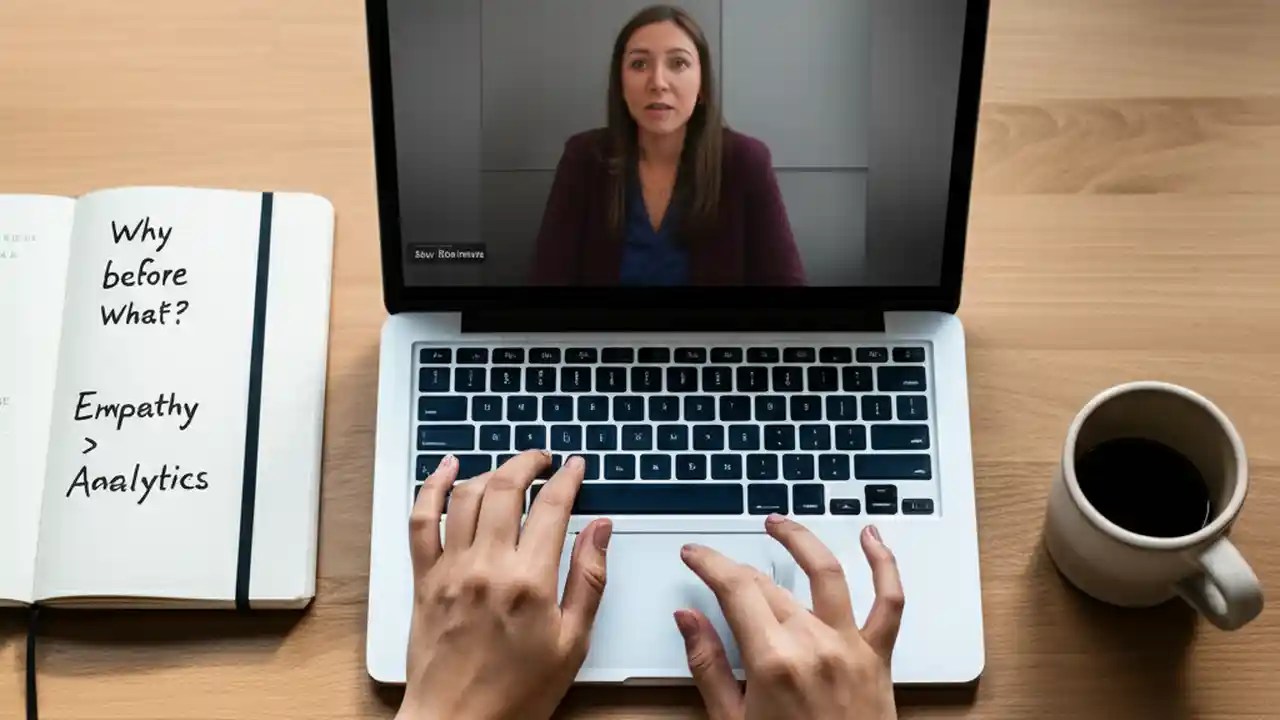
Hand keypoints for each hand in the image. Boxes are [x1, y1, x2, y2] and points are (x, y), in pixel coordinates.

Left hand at [397, 451, 612, 719]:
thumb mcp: (573, 642)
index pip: (553, 507)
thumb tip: (600, 531)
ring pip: (468, 495)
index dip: (568, 479)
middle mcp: (488, 567)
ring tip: (510, 469)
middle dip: (530, 462)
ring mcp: (451, 569)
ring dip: (491, 471)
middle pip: (507, 487)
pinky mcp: (425, 579)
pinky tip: (448, 469)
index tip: (575, 468)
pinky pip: (422, 519)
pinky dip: (433, 486)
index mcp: (530, 582)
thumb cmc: (516, 694)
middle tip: (545, 459)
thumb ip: (589, 579)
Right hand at [675, 516, 903, 719]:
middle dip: (737, 568)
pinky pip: (889, 601)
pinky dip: (885, 563)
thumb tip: (688, 619)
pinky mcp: (878, 657)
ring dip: (800, 539)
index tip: (695, 553)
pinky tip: (873, 536)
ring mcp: (851, 647)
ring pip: (827, 573)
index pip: (735, 588)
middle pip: (769, 584)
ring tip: (777, 522)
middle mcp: (814, 644)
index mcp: (774, 661)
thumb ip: (708, 665)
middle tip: (717, 565)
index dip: (709, 562)